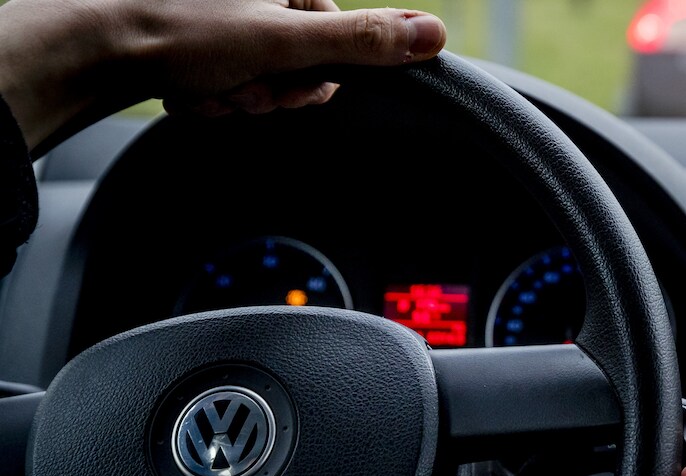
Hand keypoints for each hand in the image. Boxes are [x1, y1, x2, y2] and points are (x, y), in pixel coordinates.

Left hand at [0, 0, 446, 151]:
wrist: (92, 48)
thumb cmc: (179, 34)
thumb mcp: (284, 41)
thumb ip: (362, 41)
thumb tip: (434, 35)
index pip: (339, 38)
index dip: (314, 76)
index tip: (282, 81)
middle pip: (302, 60)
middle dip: (272, 88)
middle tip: (237, 86)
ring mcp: (227, 11)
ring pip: (263, 74)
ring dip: (238, 96)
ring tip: (206, 84)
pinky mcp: (199, 33)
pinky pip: (229, 75)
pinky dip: (212, 92)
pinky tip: (189, 85)